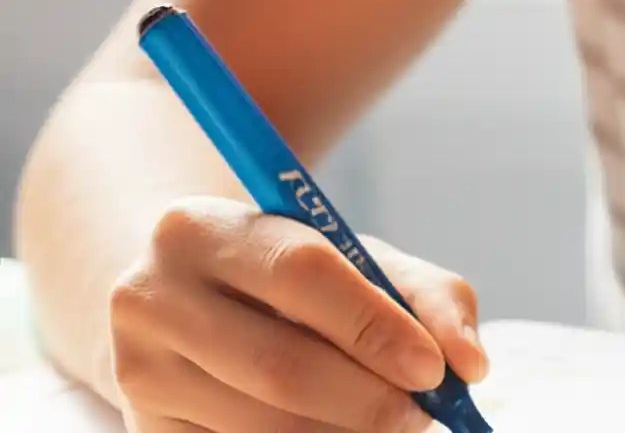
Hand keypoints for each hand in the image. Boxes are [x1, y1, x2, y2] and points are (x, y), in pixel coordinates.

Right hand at [109, 196, 487, 431]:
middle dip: (369, 401)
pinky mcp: (145, 430)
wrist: (185, 299)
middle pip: (281, 366)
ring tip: (387, 422)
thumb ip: (429, 298)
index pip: (301, 275)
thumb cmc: (290, 275)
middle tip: (423, 415)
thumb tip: (470, 365)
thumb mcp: (357, 260)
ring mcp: (137, 371)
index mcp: (201, 228)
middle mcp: (150, 296)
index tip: (433, 370)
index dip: (374, 328)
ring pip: (264, 428)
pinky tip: (337, 432)